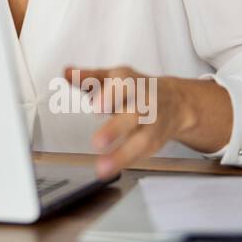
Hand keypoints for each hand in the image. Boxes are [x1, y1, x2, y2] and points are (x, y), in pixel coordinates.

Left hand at [62, 65, 231, 178]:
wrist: (175, 101)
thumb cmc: (137, 88)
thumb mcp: (113, 77)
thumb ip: (88, 78)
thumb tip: (66, 72)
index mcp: (132, 83)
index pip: (124, 85)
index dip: (111, 95)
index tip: (97, 106)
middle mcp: (145, 103)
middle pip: (134, 115)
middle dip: (116, 129)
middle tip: (97, 142)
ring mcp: (153, 124)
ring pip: (142, 140)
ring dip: (122, 155)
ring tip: (103, 167)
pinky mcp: (156, 141)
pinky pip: (144, 154)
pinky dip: (128, 162)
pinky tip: (111, 169)